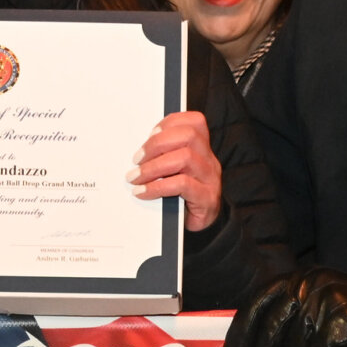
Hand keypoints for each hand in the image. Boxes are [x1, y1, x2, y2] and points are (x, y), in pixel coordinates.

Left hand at [130, 110, 221, 231]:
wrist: (198, 224)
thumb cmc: (181, 196)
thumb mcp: (173, 172)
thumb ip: (162, 157)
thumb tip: (136, 153)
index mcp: (201, 149)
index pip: (194, 122)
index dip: (170, 123)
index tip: (149, 134)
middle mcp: (209, 160)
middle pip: (189, 135)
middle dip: (157, 144)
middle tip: (137, 159)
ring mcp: (210, 178)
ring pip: (185, 157)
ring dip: (154, 166)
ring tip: (136, 178)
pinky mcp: (207, 198)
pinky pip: (182, 185)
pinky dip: (158, 187)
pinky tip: (143, 192)